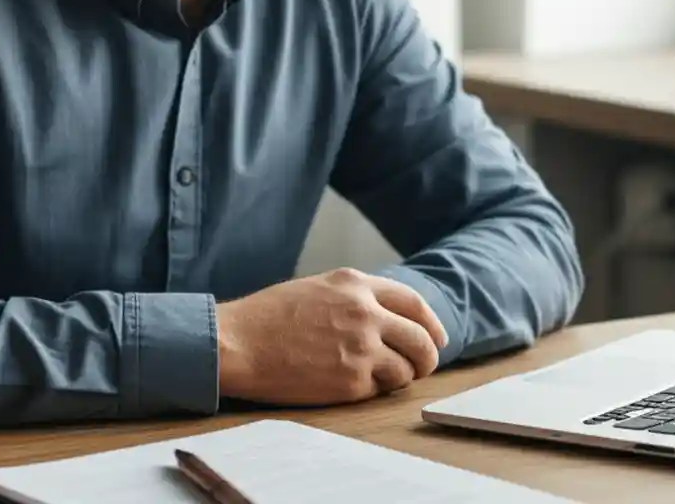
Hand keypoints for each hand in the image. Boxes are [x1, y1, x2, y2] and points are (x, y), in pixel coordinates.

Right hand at [215, 267, 448, 405]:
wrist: (237, 344)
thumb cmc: (267, 317)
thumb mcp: (317, 288)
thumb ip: (354, 297)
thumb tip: (387, 317)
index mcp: (356, 284)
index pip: (414, 303)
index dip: (432, 325)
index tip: (437, 339)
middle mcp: (365, 313)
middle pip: (421, 340)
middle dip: (427, 358)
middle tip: (420, 368)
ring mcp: (360, 348)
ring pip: (406, 370)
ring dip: (399, 377)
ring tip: (378, 378)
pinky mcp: (350, 381)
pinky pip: (379, 390)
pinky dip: (372, 391)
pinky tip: (349, 384)